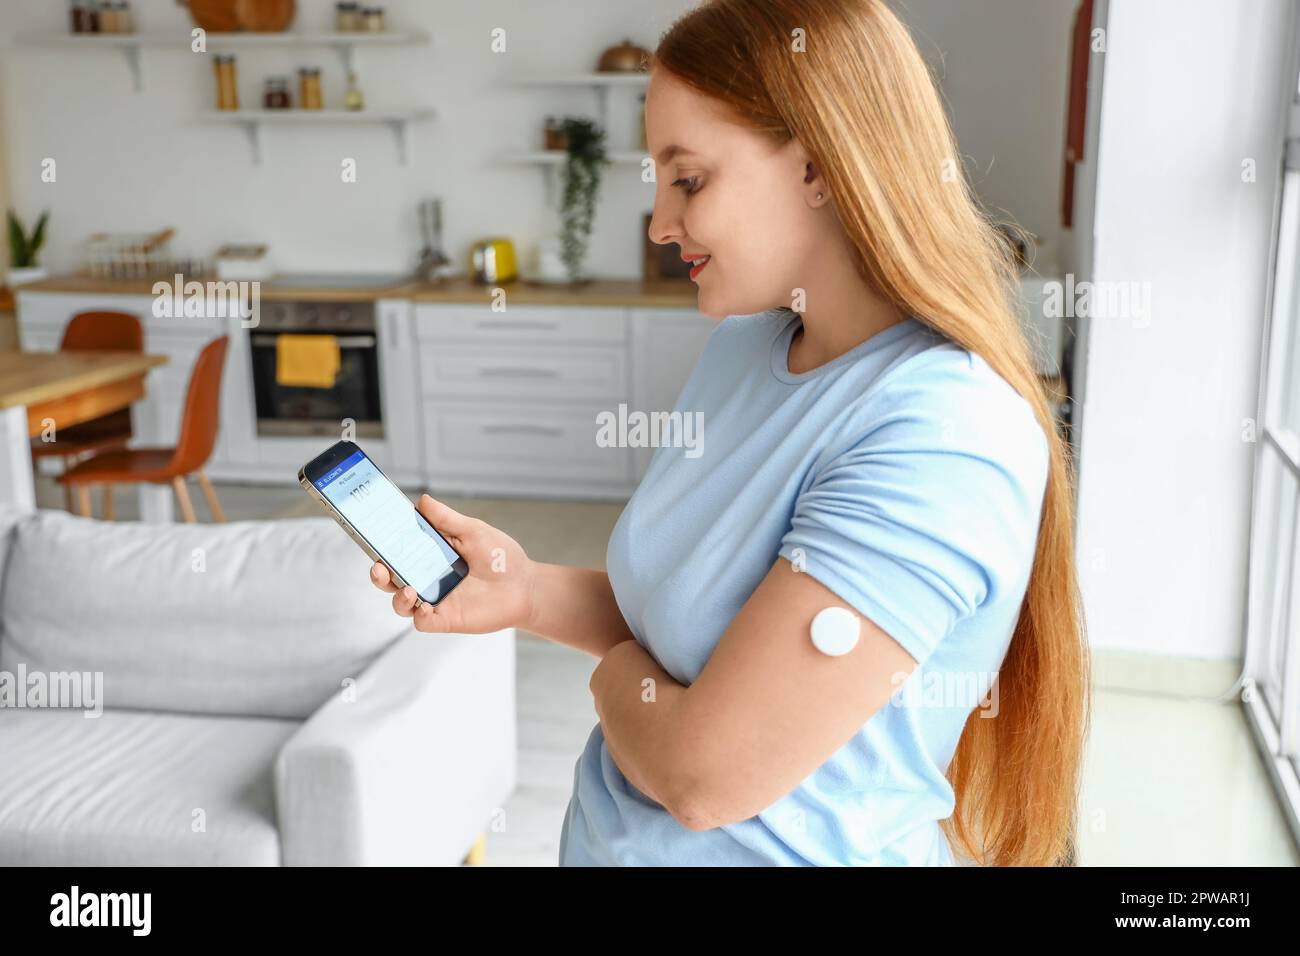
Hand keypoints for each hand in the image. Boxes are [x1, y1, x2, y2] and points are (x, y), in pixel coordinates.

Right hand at [369, 494, 535, 634]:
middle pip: (390, 580)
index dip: (380, 547)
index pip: (397, 552)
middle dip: (378, 575)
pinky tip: (426, 605)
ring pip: (401, 604)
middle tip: (379, 568)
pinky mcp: (447, 619)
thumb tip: (422, 501)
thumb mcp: (473, 531)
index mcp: (429, 556)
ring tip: (409, 589)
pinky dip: (419, 615)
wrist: (526, 586)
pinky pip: (423, 622)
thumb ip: (447, 520)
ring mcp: (436, 600)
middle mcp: (427, 579)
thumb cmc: (501, 557)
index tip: (371, 537)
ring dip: (397, 597)